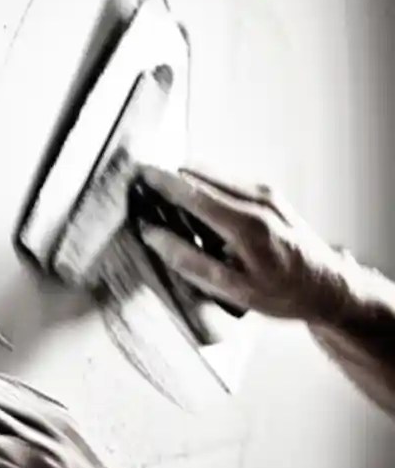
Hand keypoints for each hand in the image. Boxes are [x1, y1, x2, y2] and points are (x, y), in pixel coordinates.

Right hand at [137, 165, 350, 322]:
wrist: (328, 287)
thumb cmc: (282, 293)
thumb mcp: (232, 289)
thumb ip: (188, 261)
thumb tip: (152, 234)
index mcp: (247, 225)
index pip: (193, 192)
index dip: (162, 182)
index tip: (138, 175)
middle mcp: (258, 200)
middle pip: (199, 175)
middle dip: (170, 180)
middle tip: (147, 196)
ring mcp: (266, 192)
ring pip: (212, 173)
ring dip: (187, 183)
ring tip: (170, 208)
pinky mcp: (269, 192)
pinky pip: (225, 180)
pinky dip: (205, 188)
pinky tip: (200, 213)